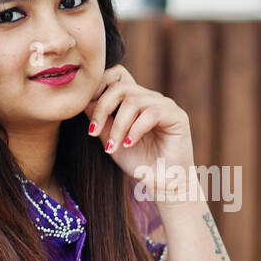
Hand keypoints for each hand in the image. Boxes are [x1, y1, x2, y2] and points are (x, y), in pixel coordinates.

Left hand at [84, 65, 195, 197]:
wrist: (163, 184)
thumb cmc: (139, 163)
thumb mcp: (112, 139)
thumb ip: (101, 119)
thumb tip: (83, 101)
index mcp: (136, 100)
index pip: (116, 76)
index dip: (99, 89)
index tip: (89, 117)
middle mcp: (151, 98)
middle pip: (121, 86)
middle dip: (103, 108)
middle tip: (94, 132)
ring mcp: (165, 105)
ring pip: (134, 101)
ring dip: (118, 126)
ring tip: (112, 147)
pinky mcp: (177, 116)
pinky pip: (151, 113)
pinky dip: (135, 129)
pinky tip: (129, 144)